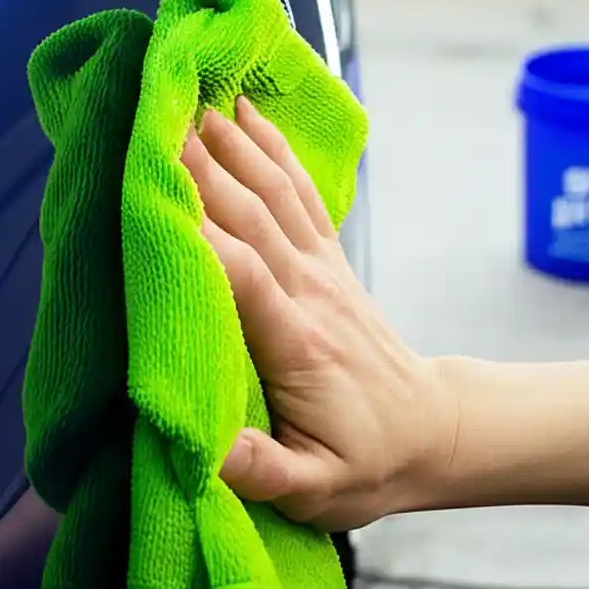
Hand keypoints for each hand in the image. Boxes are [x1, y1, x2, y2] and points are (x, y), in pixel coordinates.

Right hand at [182, 96, 458, 530]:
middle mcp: (311, 293)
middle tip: (153, 120)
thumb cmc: (368, 463)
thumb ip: (262, 470)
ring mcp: (323, 271)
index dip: (198, 233)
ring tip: (190, 98)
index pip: (243, 274)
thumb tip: (203, 452)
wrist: (435, 432)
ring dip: (232, 144)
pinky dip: (272, 150)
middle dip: (203, 166)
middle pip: (252, 215)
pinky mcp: (328, 262)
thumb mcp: (317, 490)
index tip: (152, 194)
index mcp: (299, 344)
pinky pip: (299, 194)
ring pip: (274, 193)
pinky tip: (246, 114)